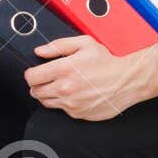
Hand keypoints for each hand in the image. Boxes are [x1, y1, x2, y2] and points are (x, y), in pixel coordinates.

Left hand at [24, 36, 149, 120]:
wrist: (126, 81)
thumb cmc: (107, 62)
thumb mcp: (84, 44)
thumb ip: (58, 46)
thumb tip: (40, 51)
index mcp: (64, 69)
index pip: (31, 77)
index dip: (31, 74)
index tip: (36, 72)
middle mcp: (64, 89)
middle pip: (35, 92)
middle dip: (38, 85)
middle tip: (47, 79)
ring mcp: (70, 103)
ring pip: (45, 102)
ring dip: (48, 94)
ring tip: (61, 86)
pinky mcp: (77, 114)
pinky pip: (61, 109)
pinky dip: (63, 102)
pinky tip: (74, 94)